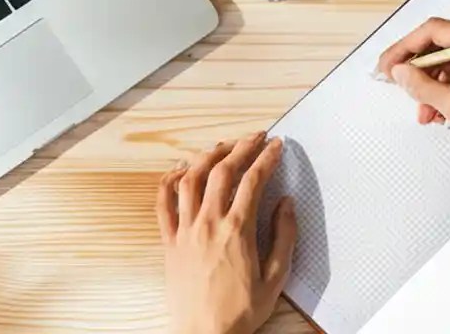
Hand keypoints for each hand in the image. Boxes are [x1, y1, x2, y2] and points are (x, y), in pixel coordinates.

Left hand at [158, 132, 297, 333]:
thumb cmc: (239, 312)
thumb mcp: (275, 278)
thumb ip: (284, 237)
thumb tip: (286, 204)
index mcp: (237, 230)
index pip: (253, 180)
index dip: (266, 157)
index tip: (276, 146)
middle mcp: (209, 223)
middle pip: (223, 170)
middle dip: (241, 147)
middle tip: (255, 137)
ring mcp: (185, 230)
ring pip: (191, 178)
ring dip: (207, 155)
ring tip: (222, 146)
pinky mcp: (169, 241)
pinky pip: (163, 203)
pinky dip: (170, 180)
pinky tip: (180, 169)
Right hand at [377, 17, 449, 147]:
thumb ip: (423, 86)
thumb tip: (400, 72)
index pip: (433, 31)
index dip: (404, 49)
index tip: (389, 66)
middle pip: (443, 43)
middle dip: (421, 71)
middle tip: (404, 89)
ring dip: (436, 81)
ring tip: (427, 110)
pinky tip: (444, 105)